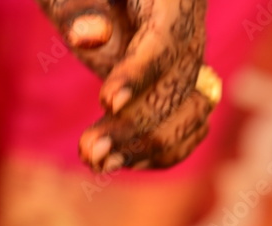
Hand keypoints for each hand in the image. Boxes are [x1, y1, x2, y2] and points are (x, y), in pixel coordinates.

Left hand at [35, 0, 211, 170]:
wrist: (95, 0)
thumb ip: (80, 7)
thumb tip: (89, 36)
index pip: (167, 39)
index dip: (141, 74)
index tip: (108, 102)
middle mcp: (190, 27)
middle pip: (179, 83)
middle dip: (135, 123)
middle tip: (88, 151)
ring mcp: (189, 60)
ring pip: (191, 112)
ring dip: (147, 145)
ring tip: (96, 163)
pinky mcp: (178, 87)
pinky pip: (188, 126)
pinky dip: (159, 150)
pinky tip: (116, 163)